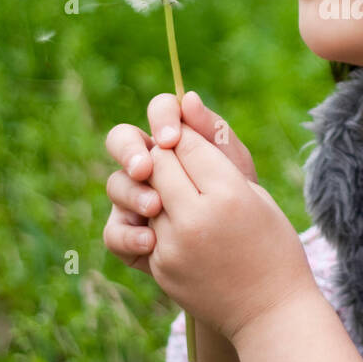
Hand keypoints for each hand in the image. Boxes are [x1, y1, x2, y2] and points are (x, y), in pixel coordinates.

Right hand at [102, 90, 256, 271]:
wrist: (249, 263)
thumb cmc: (242, 206)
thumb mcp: (236, 170)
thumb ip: (214, 135)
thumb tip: (189, 98)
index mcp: (176, 140)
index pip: (160, 112)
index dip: (161, 118)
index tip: (172, 137)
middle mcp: (149, 165)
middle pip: (121, 140)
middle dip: (129, 151)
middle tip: (144, 168)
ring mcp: (135, 200)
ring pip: (116, 185)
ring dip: (132, 194)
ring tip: (154, 207)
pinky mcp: (129, 236)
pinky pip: (114, 232)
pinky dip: (128, 236)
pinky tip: (149, 242)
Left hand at [146, 120, 317, 343]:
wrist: (271, 312)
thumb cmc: (273, 245)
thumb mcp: (258, 193)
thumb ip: (218, 156)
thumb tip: (186, 105)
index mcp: (228, 195)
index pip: (187, 145)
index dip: (186, 135)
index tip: (190, 140)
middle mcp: (195, 219)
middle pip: (158, 164)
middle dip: (164, 155)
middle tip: (176, 158)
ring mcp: (173, 247)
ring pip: (144, 193)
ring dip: (155, 186)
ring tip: (176, 193)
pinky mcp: (160, 268)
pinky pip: (140, 228)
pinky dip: (153, 219)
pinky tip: (173, 222)